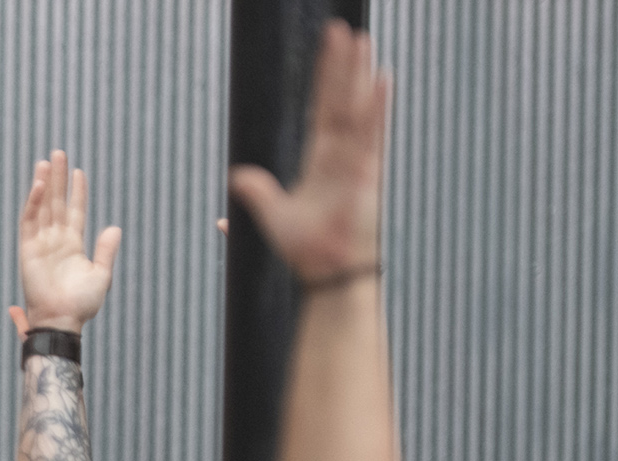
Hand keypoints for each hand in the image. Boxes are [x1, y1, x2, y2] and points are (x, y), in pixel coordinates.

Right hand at [16, 150, 118, 332]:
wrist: (62, 320)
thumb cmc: (81, 304)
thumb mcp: (102, 275)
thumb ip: (107, 250)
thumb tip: (115, 228)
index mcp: (73, 245)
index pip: (75, 211)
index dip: (77, 191)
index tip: (79, 172)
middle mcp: (56, 241)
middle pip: (57, 203)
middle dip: (59, 178)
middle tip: (59, 153)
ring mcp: (41, 244)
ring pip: (42, 207)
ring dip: (45, 184)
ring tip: (47, 161)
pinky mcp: (27, 250)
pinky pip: (29, 222)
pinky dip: (33, 203)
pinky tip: (40, 185)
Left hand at [228, 22, 388, 284]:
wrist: (326, 273)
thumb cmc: (306, 250)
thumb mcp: (273, 217)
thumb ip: (257, 194)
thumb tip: (236, 179)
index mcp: (320, 160)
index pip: (322, 110)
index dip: (323, 80)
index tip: (327, 50)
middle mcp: (341, 154)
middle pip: (341, 100)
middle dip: (341, 66)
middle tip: (343, 30)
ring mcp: (357, 160)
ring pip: (357, 108)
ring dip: (358, 75)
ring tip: (361, 41)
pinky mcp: (367, 173)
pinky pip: (372, 134)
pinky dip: (376, 107)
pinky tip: (381, 79)